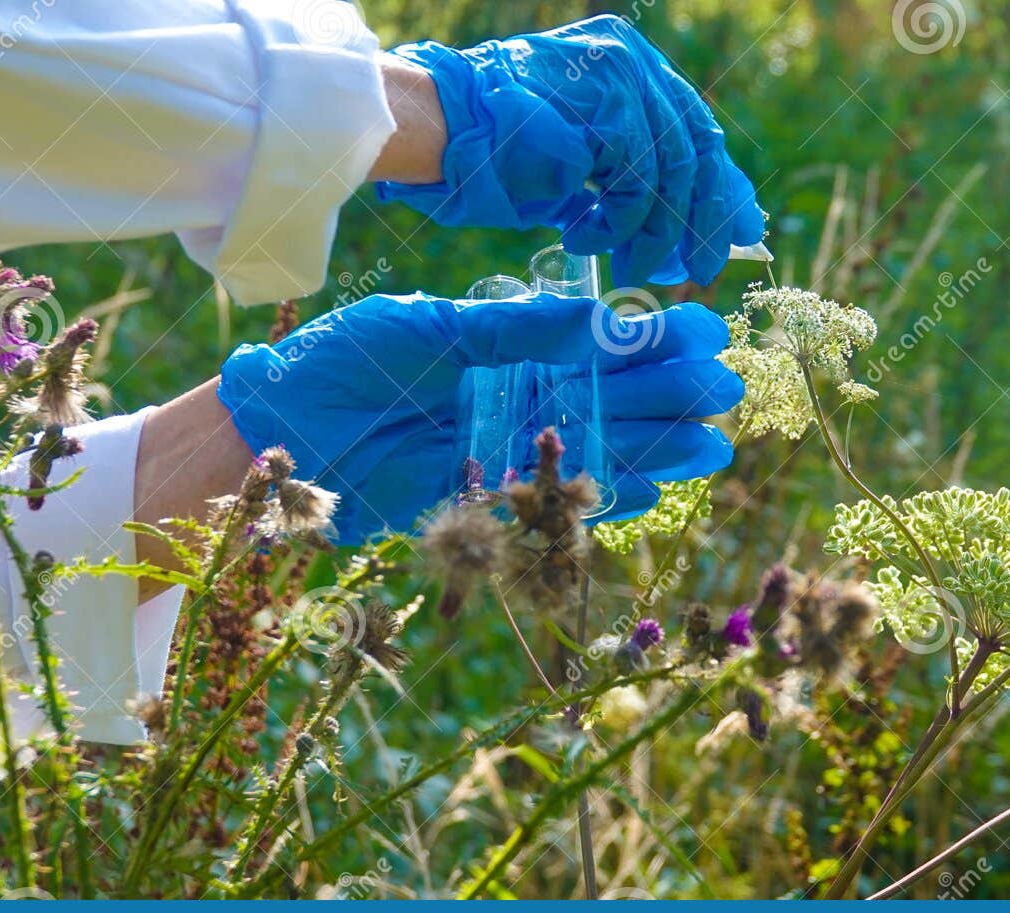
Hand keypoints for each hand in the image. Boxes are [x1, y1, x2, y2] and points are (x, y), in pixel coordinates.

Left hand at [216, 293, 741, 544]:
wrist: (286, 428)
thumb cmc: (348, 358)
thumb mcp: (430, 328)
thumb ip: (511, 330)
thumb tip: (595, 317)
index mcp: (510, 345)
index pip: (598, 342)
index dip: (653, 340)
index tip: (704, 334)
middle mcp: (518, 395)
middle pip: (612, 398)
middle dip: (669, 395)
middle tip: (723, 393)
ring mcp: (507, 446)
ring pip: (597, 449)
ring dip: (653, 450)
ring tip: (707, 448)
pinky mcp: (488, 495)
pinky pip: (556, 499)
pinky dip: (600, 498)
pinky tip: (647, 490)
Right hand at [376, 15, 764, 288]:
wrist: (440, 130)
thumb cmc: (489, 153)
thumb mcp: (574, 166)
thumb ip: (623, 180)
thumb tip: (674, 230)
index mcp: (625, 63)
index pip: (693, 126)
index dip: (722, 185)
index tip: (740, 229)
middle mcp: (631, 60)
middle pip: (697, 147)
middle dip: (705, 217)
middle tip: (702, 269)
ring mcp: (622, 76)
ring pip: (672, 172)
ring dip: (653, 234)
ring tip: (630, 270)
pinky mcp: (609, 108)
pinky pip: (637, 184)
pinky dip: (617, 226)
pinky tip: (584, 242)